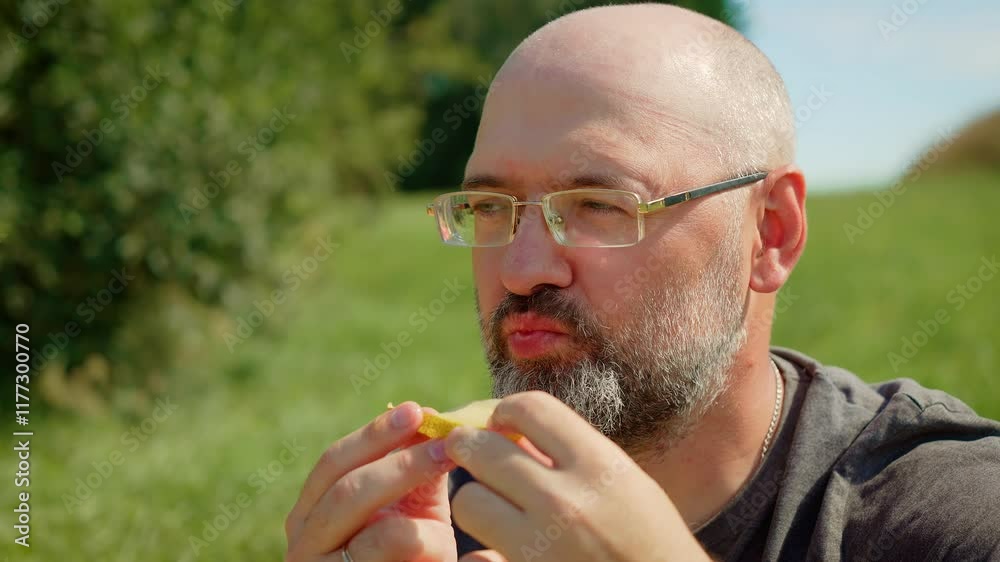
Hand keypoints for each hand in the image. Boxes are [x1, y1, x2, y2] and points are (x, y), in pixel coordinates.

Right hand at [285, 402, 456, 561]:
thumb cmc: (413, 559)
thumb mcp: (413, 509)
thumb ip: (416, 468)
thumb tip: (430, 416)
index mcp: (312, 510)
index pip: (335, 462)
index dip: (375, 434)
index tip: (419, 411)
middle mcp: (304, 541)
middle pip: (345, 488)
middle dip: (399, 460)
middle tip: (444, 441)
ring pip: (363, 525)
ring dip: (411, 493)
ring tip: (450, 470)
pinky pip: (382, 556)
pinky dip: (419, 543)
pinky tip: (443, 540)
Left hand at [444, 391, 711, 561]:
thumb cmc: (653, 543)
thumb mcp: (628, 486)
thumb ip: (575, 456)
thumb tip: (514, 432)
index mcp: (599, 467)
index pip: (530, 408)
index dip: (506, 410)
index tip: (502, 423)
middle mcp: (566, 502)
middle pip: (482, 450)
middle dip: (469, 447)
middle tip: (470, 452)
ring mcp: (542, 547)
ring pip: (468, 500)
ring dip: (475, 500)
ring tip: (492, 508)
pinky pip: (474, 557)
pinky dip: (480, 556)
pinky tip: (496, 553)